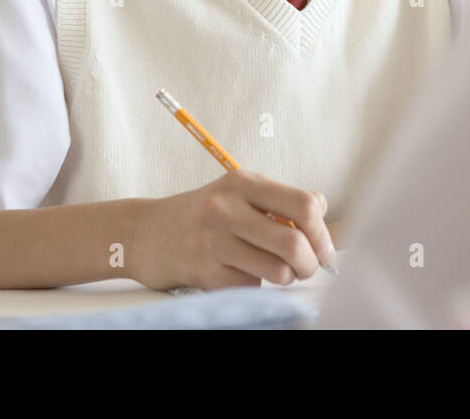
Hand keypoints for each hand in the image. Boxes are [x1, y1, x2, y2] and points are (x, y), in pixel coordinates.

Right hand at [132, 170, 336, 290]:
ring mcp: (213, 241)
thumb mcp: (236, 193)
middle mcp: (227, 208)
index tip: (324, 247)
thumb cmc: (202, 215)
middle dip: (311, 263)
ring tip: (273, 269)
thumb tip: (322, 217)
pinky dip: (252, 284)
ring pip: (278, 271)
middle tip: (308, 267)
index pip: (304, 205)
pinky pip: (250, 286)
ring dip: (285, 276)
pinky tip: (236, 272)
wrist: (145, 233)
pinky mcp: (204, 272)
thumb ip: (278, 201)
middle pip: (295, 243)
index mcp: (243, 183)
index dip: (322, 232)